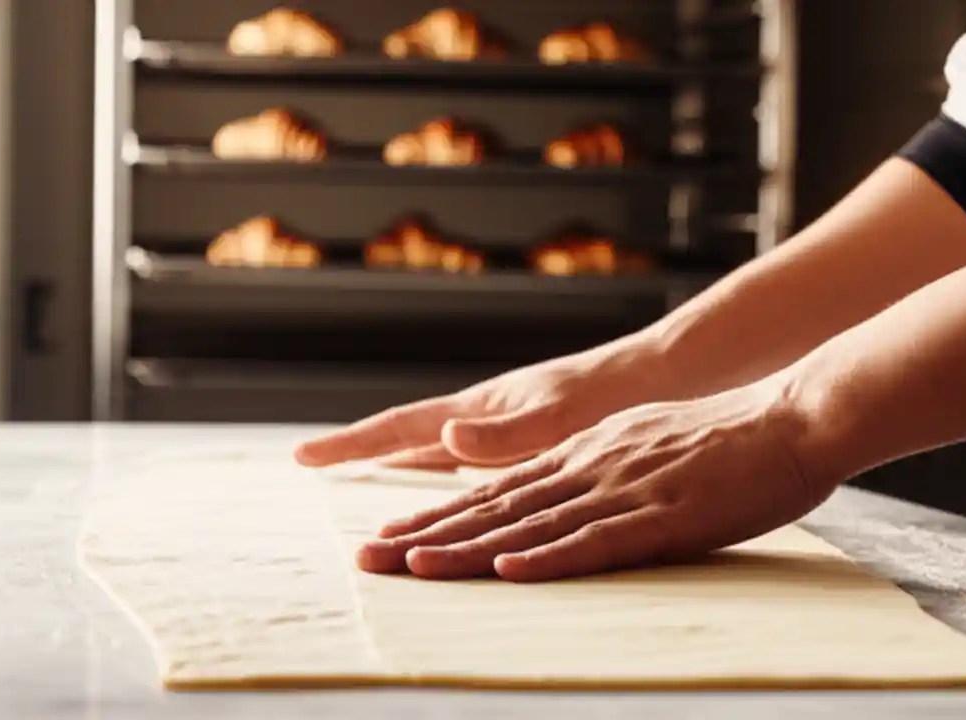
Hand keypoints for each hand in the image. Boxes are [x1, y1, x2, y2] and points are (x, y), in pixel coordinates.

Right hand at [294, 338, 669, 469]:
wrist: (661, 377)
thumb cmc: (613, 395)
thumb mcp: (558, 416)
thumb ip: (503, 431)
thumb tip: (444, 436)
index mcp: (481, 411)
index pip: (400, 426)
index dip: (352, 443)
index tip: (304, 455)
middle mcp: (484, 418)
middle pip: (406, 435)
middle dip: (360, 452)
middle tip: (312, 463)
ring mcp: (504, 427)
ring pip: (435, 450)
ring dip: (397, 465)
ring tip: (366, 484)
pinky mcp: (530, 441)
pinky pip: (468, 464)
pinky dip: (442, 476)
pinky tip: (448, 489)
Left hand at [354, 378, 838, 581]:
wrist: (791, 417)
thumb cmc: (724, 439)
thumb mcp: (641, 443)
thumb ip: (595, 467)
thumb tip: (559, 492)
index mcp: (582, 455)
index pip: (494, 491)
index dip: (437, 515)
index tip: (390, 535)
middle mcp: (588, 469)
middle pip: (493, 508)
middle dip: (428, 533)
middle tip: (368, 557)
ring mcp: (623, 492)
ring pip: (531, 526)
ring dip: (469, 549)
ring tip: (414, 567)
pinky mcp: (663, 517)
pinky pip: (598, 541)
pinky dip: (550, 557)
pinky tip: (509, 569)